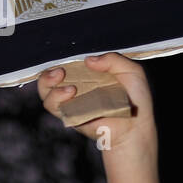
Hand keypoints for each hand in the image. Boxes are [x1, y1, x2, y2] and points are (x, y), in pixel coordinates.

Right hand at [37, 52, 154, 153]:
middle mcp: (77, 87)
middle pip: (49, 78)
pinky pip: (53, 107)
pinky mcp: (70, 115)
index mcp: (89, 75)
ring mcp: (72, 102)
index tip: (69, 61)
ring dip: (49, 85)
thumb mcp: (130, 71)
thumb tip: (88, 60)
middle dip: (47, 74)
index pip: (69, 65)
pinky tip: (70, 95)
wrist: (136, 123)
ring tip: (69, 88)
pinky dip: (56, 99)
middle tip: (59, 72)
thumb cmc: (135, 98)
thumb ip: (113, 60)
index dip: (63, 61)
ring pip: (46, 92)